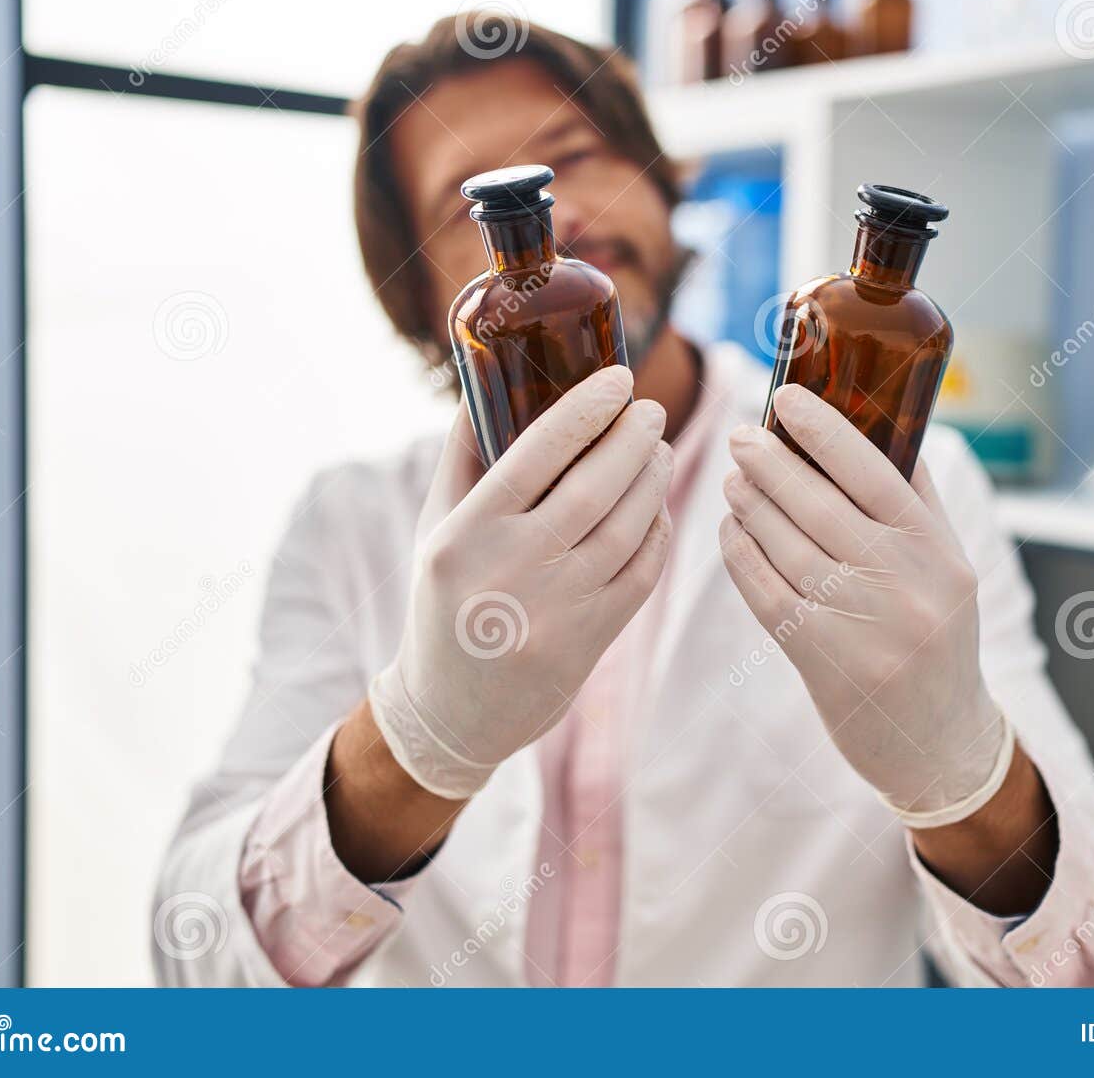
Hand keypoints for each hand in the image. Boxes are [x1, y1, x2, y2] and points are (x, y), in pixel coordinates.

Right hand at [369, 365, 672, 798]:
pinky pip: (642, 572)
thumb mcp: (434, 530)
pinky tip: (656, 507)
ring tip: (658, 451)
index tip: (617, 379)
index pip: (536, 454)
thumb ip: (463, 457)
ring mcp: (557, 611)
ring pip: (627, 527)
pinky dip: (657, 532)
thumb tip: (489, 381)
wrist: (453, 713)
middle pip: (593, 487)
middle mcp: (511, 572)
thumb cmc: (442, 602)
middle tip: (650, 412)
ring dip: (653, 480)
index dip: (585, 409)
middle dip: (633, 439)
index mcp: (464, 537)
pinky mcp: (591, 641)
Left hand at [719, 384, 1010, 825]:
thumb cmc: (938, 635)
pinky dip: (741, 557)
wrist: (939, 741)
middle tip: (739, 438)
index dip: (825, 431)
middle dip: (771, 466)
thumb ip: (915, 499)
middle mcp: (903, 584)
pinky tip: (731, 533)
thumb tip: (881, 421)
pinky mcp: (822, 659)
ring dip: (750, 508)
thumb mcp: (948, 565)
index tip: (785, 399)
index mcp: (936, 550)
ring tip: (733, 482)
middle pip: (819, 506)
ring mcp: (861, 624)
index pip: (875, 473)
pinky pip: (766, 592)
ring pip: (786, 547)